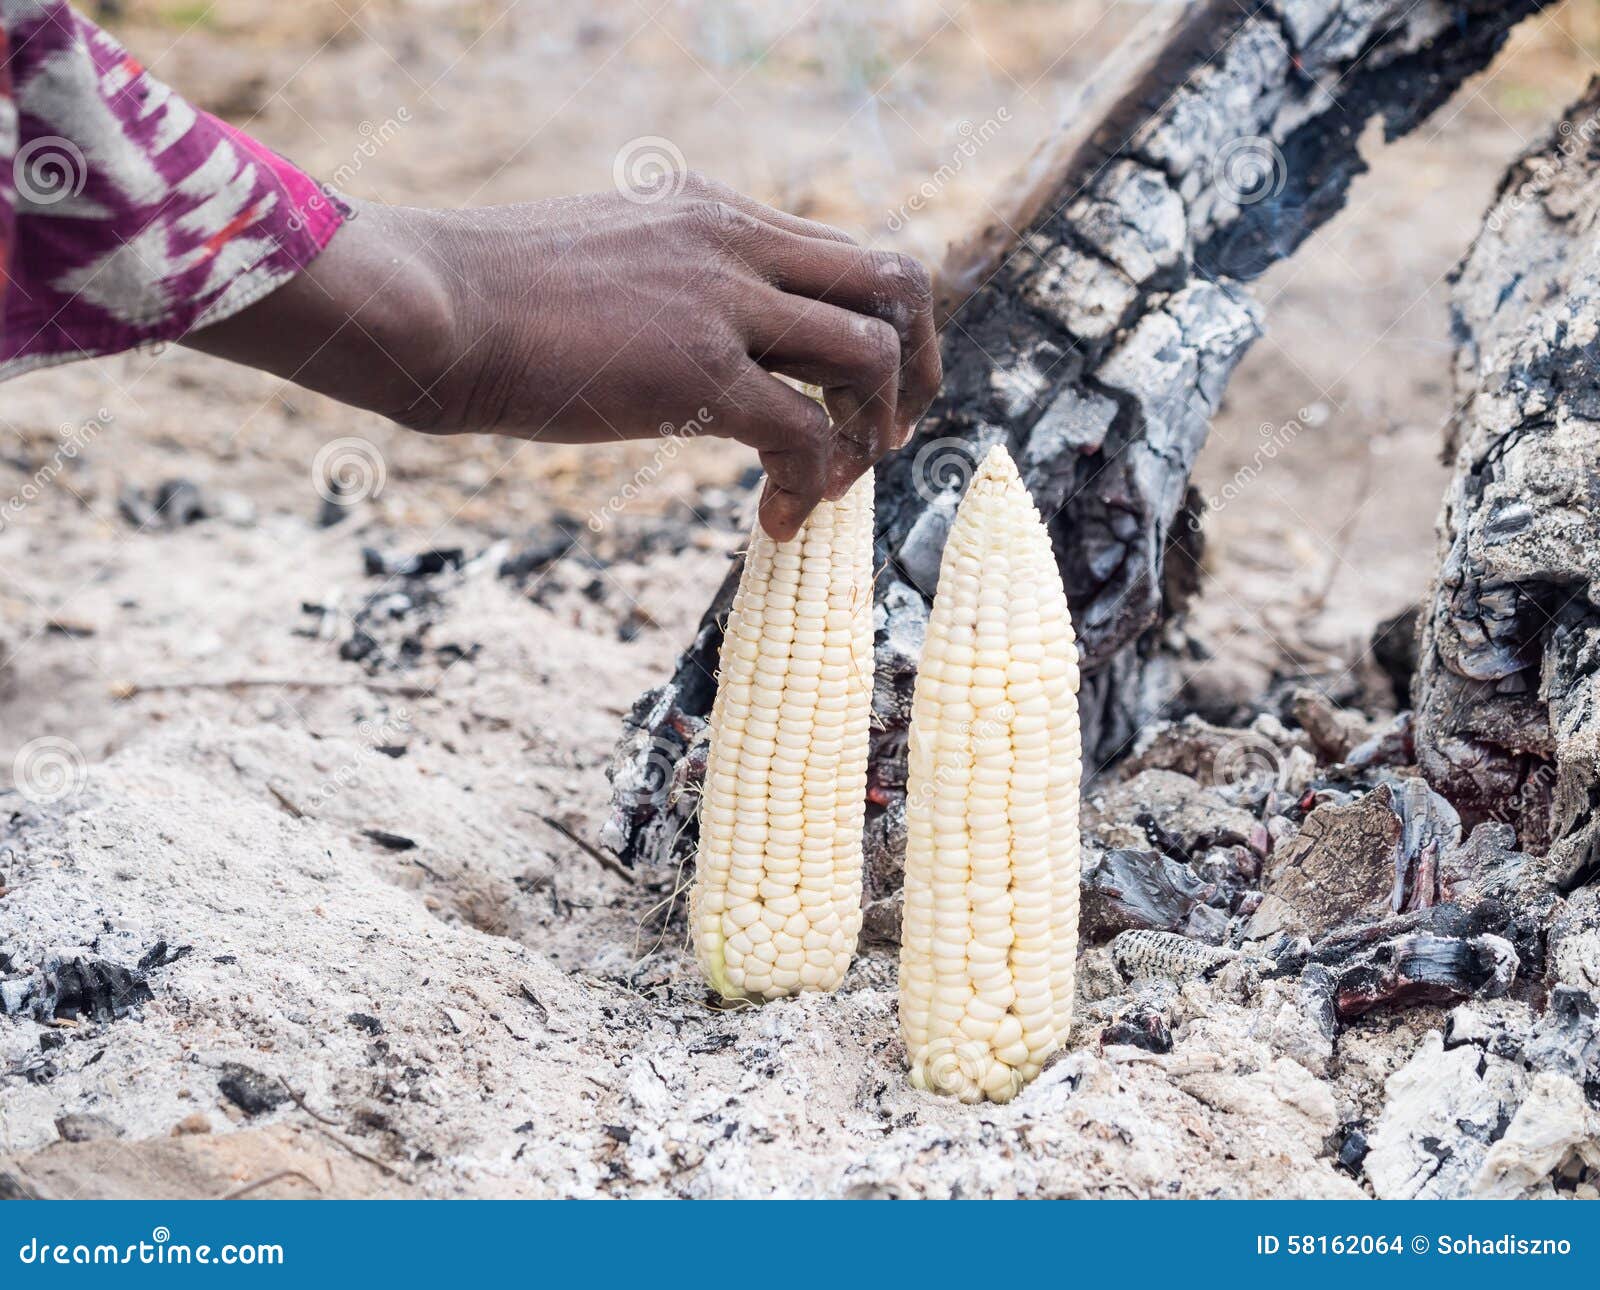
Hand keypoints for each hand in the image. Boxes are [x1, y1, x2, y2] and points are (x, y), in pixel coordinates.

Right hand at [187, 180, 941, 538]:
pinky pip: (803, 433)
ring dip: (868, 434)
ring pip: (868, 356)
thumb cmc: (494, 300)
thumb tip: (714, 358)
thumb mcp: (609, 269)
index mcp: (717, 214)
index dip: (882, 325)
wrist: (426, 305)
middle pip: (896, 281)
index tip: (861, 393)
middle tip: (887, 438)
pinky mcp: (695, 371)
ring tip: (824, 487)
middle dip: (917, 368)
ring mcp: (720, 302)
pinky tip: (776, 520)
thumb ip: (678, 293)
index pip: (849, 253)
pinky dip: (811, 486)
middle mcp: (736, 243)